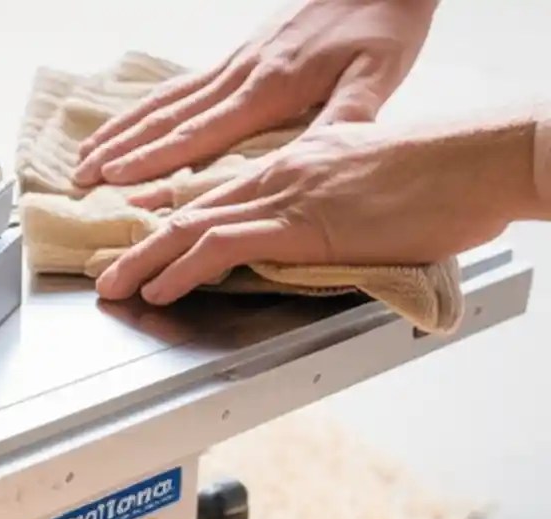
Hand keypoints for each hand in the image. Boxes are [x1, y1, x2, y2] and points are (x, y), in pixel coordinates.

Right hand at [74, 0, 438, 187]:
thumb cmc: (383, 27)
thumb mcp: (378, 75)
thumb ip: (347, 117)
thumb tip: (319, 158)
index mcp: (272, 88)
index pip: (200, 131)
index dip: (155, 158)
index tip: (115, 179)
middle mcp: (241, 74)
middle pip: (166, 118)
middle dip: (119, 150)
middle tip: (79, 175)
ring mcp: (234, 63)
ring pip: (164, 100)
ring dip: (121, 129)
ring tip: (85, 154)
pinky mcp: (237, 56)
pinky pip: (178, 86)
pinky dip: (144, 108)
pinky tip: (127, 122)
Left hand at [95, 116, 542, 305]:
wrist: (477, 160)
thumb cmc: (444, 175)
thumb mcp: (374, 183)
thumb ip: (341, 204)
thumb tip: (337, 226)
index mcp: (296, 165)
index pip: (220, 193)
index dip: (175, 216)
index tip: (145, 233)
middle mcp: (279, 176)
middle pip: (192, 211)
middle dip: (143, 245)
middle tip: (110, 269)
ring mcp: (285, 197)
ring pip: (192, 228)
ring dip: (145, 261)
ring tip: (115, 286)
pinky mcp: (298, 223)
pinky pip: (222, 246)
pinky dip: (183, 268)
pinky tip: (160, 287)